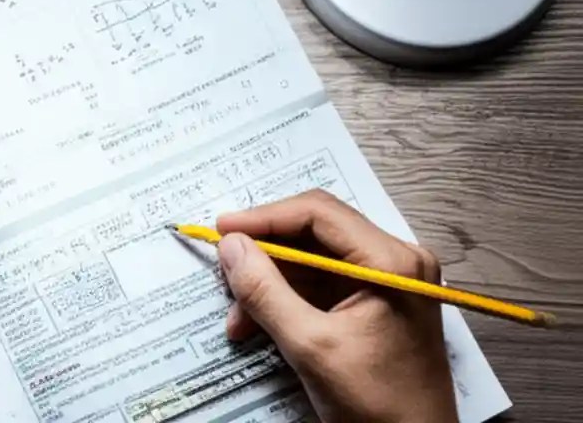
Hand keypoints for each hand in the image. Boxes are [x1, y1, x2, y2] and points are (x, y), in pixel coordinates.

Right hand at [215, 190, 457, 422]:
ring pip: (313, 261)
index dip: (264, 217)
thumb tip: (230, 246)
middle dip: (265, 254)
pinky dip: (288, 300)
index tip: (222, 230)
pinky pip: (322, 285)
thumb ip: (265, 292)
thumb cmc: (377, 404)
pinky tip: (258, 324)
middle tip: (225, 270)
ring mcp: (388, 281)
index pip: (319, 214)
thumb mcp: (310, 347)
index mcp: (392, 261)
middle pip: (315, 233)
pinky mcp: (377, 303)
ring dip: (271, 283)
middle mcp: (395, 260)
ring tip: (238, 317)